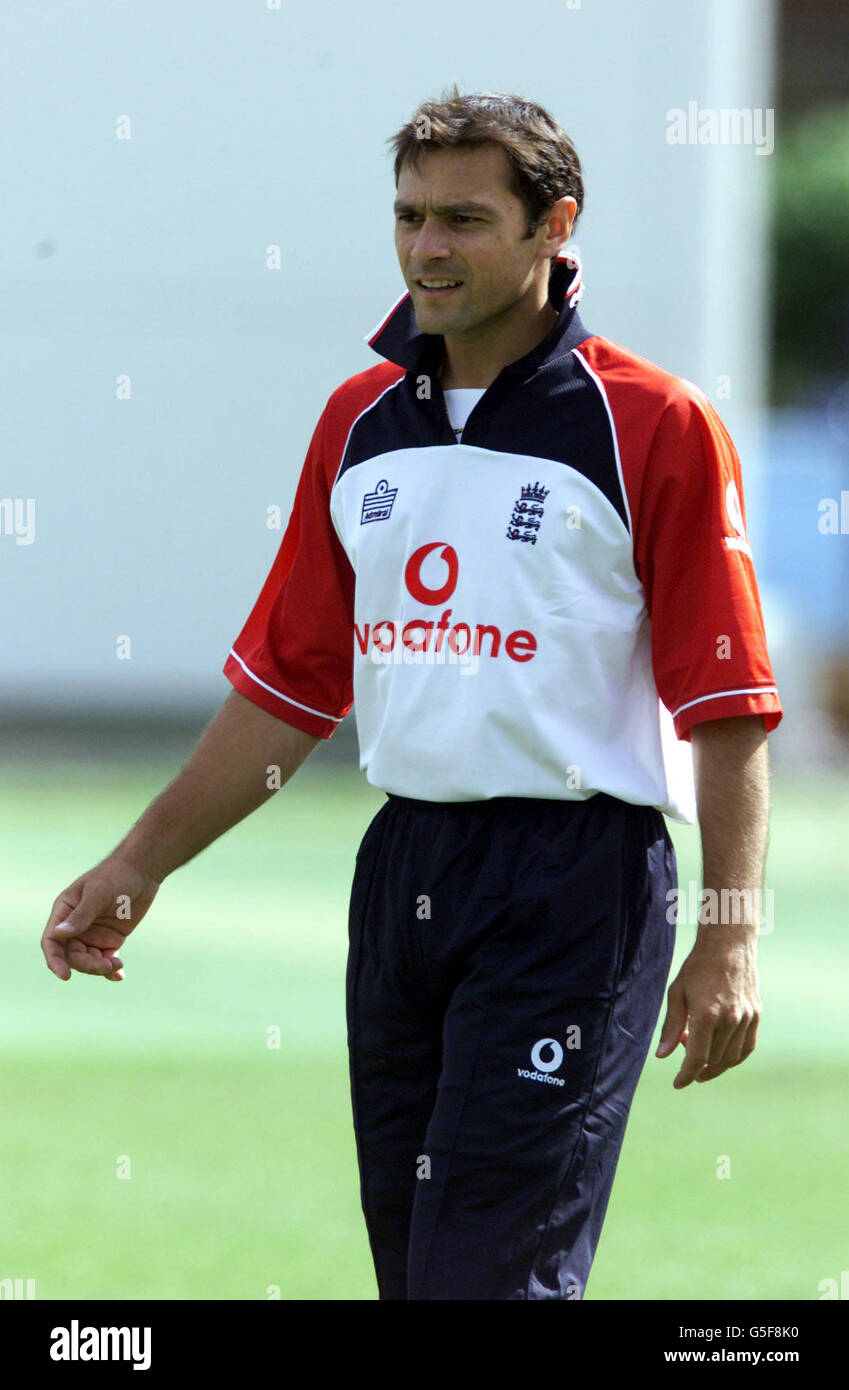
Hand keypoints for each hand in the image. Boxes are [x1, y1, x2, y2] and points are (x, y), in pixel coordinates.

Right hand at [41, 856, 160, 981]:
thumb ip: (81, 915)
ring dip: (100, 968)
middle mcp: (75, 926)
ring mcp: (92, 934)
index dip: (54, 960)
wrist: (142, 871)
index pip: (52, 941)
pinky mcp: (110, 940)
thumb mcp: (98, 894)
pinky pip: (105, 960)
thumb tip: (59, 934)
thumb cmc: (116, 875)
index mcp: (64, 912)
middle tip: (105, 965)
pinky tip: (119, 975)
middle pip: (71, 956)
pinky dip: (111, 970)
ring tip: (117, 965)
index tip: (65, 976)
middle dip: (86, 965)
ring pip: (88, 961)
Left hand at [655, 933, 760, 1086]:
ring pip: (731, 1058)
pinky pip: (747, 1048)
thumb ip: (671, 1027)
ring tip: (699, 1050)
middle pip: (713, 1059)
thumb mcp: (676, 994)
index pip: (697, 1058)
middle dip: (696, 1062)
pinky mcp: (756, 1015)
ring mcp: (746, 1018)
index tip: (678, 1084)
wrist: (728, 946)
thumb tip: (662, 1056)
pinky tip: (721, 1056)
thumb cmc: (697, 968)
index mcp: (707, 1014)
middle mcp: (730, 1019)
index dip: (686, 1075)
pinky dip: (734, 1058)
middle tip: (684, 1045)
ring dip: (714, 1063)